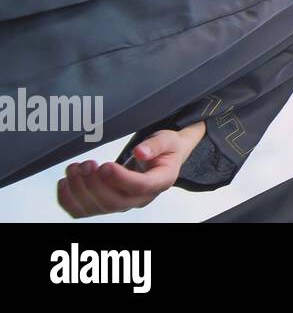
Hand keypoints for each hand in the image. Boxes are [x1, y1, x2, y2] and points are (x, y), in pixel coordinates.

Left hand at [56, 129, 195, 217]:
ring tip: (75, 168)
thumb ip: (155, 145)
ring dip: (79, 190)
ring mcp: (123, 203)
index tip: (105, 165)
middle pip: (114, 202)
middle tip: (87, 164)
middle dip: (95, 184)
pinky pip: (83, 211)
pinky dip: (69, 200)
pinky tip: (65, 182)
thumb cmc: (165, 149)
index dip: (120, 179)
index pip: (140, 187)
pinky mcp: (107, 203)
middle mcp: (141, 198)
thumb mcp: (168, 140)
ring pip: (97, 208)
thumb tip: (141, 152)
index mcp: (160, 181)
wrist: (162, 157)